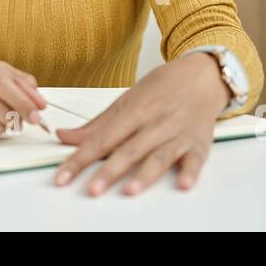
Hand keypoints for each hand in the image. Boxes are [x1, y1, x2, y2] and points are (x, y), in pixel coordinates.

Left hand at [54, 52, 229, 195]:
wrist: (202, 76)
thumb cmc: (163, 88)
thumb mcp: (126, 100)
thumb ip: (96, 125)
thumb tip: (64, 137)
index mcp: (134, 110)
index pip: (101, 138)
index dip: (80, 159)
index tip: (63, 176)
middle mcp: (155, 122)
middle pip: (129, 149)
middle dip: (110, 170)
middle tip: (92, 189)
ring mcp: (177, 133)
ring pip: (160, 155)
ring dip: (145, 174)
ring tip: (130, 189)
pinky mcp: (198, 144)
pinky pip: (195, 159)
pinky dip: (190, 172)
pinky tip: (182, 184)